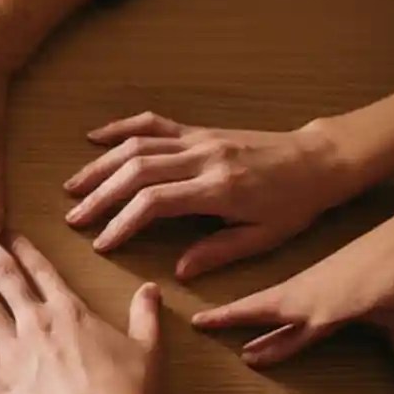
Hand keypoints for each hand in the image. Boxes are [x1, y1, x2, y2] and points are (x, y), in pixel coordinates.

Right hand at [65, 112, 350, 278]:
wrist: (319, 160)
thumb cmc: (295, 204)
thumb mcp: (264, 237)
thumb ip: (218, 252)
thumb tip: (178, 271)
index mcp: (218, 188)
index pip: (155, 202)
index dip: (122, 223)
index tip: (102, 244)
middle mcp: (202, 157)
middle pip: (136, 170)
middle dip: (100, 195)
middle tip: (74, 217)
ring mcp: (198, 139)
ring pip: (137, 145)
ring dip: (101, 165)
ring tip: (74, 187)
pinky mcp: (198, 130)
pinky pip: (153, 122)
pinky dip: (121, 127)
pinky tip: (95, 137)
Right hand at [192, 213, 393, 393]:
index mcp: (330, 312)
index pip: (292, 336)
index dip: (271, 350)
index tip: (247, 358)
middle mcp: (312, 297)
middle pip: (263, 310)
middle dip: (232, 319)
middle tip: (199, 324)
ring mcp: (310, 282)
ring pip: (265, 298)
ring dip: (237, 308)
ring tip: (211, 316)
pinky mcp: (314, 272)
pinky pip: (276, 288)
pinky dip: (256, 297)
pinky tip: (252, 303)